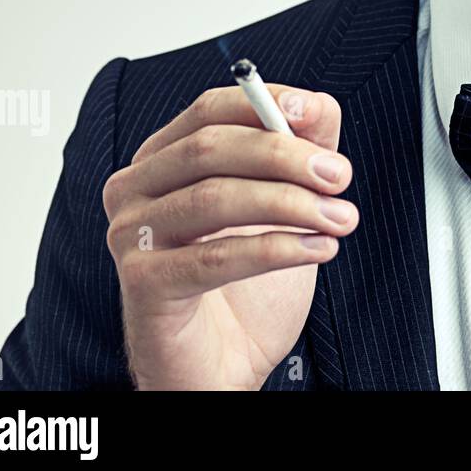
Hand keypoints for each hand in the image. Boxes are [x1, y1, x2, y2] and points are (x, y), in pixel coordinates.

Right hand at [102, 84, 355, 389]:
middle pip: (210, 148)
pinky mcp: (142, 284)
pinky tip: (318, 249)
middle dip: (286, 156)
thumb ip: (301, 148)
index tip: (315, 115)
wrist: (222, 366)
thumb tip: (316, 105)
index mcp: (164, 159)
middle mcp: (135, 190)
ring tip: (339, 219)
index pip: (209, 110)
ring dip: (291, 204)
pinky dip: (277, 248)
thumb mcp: (286, 202)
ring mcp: (131, 236)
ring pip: (214, 198)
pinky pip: (215, 257)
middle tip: (339, 176)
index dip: (265, 104)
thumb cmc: (247, 284)